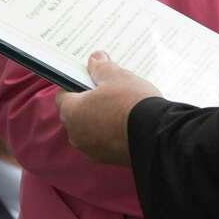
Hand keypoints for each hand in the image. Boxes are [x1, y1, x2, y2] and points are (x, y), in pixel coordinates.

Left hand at [56, 51, 161, 165]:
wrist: (155, 137)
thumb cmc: (131, 104)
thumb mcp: (116, 76)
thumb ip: (101, 67)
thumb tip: (94, 59)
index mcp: (72, 112)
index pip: (63, 95)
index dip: (75, 83)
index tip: (89, 77)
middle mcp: (76, 135)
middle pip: (77, 113)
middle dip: (89, 101)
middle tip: (108, 89)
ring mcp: (92, 150)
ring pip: (91, 128)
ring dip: (101, 118)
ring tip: (121, 105)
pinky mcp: (109, 159)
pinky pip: (104, 141)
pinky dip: (111, 132)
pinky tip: (128, 123)